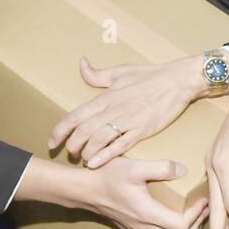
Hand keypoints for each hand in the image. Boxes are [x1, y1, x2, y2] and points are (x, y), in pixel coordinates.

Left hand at [48, 56, 202, 168]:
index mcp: (105, 97)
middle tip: (70, 153)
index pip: (75, 116)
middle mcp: (113, 110)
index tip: (52, 142)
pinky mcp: (142, 130)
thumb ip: (97, 74)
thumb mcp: (120, 72)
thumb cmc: (149, 76)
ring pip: (99, 140)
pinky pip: (120, 146)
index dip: (60, 131)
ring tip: (84, 159)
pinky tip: (96, 163)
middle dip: (72, 145)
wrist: (177, 81)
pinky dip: (106, 156)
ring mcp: (128, 121)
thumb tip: (82, 64)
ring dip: (87, 153)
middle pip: (83, 131)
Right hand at [85, 157, 205, 228]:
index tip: (203, 200)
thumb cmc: (109, 176)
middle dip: (197, 226)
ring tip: (195, 225)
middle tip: (203, 210)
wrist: (86, 189)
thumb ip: (161, 167)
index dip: (197, 215)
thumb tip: (183, 170)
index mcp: (148, 213)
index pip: (181, 225)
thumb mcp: (135, 166)